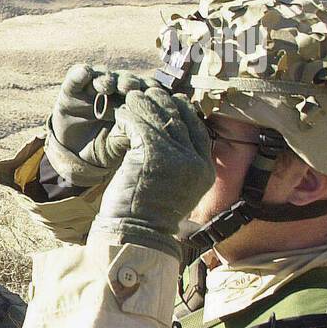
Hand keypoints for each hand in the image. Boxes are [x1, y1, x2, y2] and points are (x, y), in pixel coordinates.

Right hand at [46, 64, 153, 186]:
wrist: (73, 153)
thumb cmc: (102, 147)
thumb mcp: (119, 145)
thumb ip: (131, 134)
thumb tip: (148, 128)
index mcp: (132, 103)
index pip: (145, 89)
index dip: (148, 88)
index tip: (152, 92)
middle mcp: (115, 91)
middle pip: (125, 80)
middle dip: (129, 82)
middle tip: (130, 87)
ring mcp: (92, 88)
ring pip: (103, 76)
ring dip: (107, 79)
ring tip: (107, 86)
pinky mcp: (71, 88)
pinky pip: (75, 76)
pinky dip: (79, 73)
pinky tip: (84, 73)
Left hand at [90, 88, 214, 257]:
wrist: (136, 233)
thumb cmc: (148, 214)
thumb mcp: (176, 189)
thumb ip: (180, 165)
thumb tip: (174, 138)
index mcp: (205, 171)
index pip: (198, 130)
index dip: (184, 112)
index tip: (173, 100)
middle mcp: (195, 162)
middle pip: (180, 120)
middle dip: (162, 104)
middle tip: (147, 93)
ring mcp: (176, 157)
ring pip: (159, 119)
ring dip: (144, 105)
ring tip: (131, 98)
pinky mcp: (152, 154)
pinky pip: (140, 125)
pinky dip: (130, 116)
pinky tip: (121, 115)